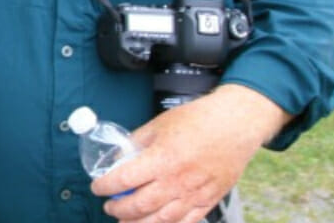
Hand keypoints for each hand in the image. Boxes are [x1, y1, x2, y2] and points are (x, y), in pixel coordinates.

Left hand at [92, 84, 291, 222]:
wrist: (236, 124)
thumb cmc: (199, 120)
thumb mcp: (158, 124)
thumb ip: (137, 142)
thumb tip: (119, 156)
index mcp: (162, 159)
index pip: (124, 179)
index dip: (105, 186)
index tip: (98, 187)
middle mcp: (177, 181)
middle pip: (140, 205)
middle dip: (119, 210)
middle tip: (109, 207)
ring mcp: (195, 194)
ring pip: (161, 220)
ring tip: (125, 222)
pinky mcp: (209, 201)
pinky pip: (187, 222)